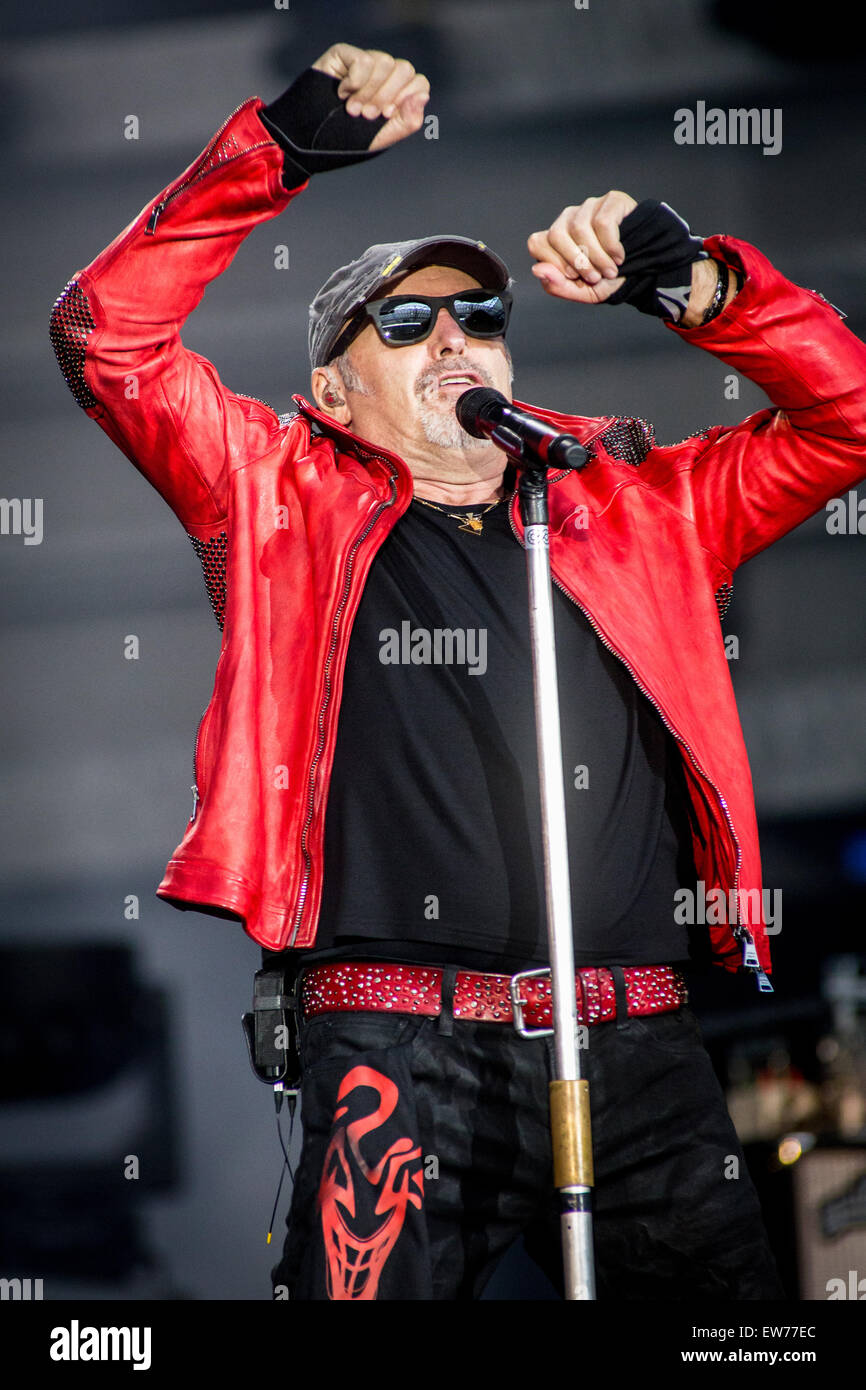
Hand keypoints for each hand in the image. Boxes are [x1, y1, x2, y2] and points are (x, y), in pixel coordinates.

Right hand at [312, 43, 429, 150]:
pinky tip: (340, 92)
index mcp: (395, 94)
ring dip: (368, 92)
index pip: (418, 83)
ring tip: (352, 109)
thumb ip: (407, 120)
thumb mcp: (382, 137)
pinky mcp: (344, 54)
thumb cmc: (345, 141)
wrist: (310, 141)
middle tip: (366, 115)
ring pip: (385, 62)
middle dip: (386, 97)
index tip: (386, 116)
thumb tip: (423, 95)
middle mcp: (382, 76)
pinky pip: (364, 60)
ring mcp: (363, 63)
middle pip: (404, 69)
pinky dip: (355, 82)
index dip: (405, 99)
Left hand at [527, 192, 637, 302]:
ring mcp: (589, 206)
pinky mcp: (611, 200)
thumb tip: (536, 269)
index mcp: (556, 239)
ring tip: (611, 270)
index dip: (553, 262)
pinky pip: (603, 223)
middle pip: (556, 234)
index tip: (574, 277)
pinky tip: (619, 256)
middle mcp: (568, 218)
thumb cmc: (609, 279)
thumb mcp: (582, 291)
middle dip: (576, 262)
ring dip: (597, 257)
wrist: (644, 270)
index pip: (537, 243)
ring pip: (579, 228)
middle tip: (595, 277)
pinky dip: (612, 246)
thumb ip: (557, 285)